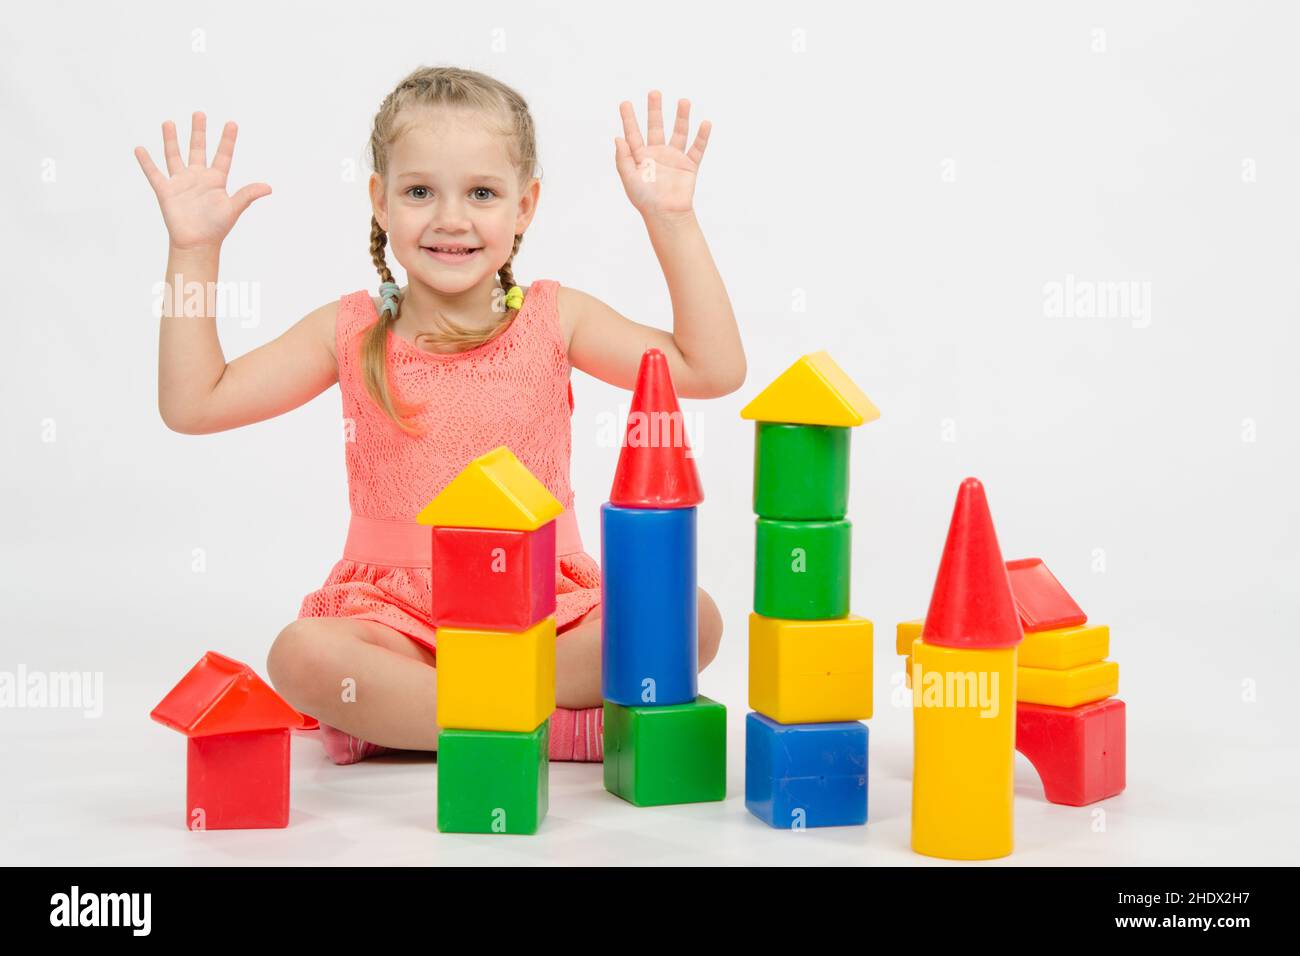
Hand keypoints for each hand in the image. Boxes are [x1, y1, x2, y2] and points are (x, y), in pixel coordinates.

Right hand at [134, 112, 270, 251]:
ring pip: (174, 156)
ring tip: (169, 123)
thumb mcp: (233, 208)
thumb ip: (247, 195)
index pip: (223, 155)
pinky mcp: (165, 191)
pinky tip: (139, 148)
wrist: (196, 244)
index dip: (227, 140)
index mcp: (216, 180)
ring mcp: (181, 182)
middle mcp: (198, 177)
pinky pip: (154, 173)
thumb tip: (269, 187)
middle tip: (199, 113)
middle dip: (198, 132)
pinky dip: (146, 162)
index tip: (232, 123)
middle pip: (198, 149)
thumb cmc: (216, 228)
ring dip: (171, 140)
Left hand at [615, 91, 709, 220]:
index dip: (629, 119)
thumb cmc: (645, 199)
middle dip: (655, 110)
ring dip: (681, 117)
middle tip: (654, 92)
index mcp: (641, 157)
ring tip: (684, 101)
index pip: (633, 134)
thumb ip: (623, 158)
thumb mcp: (629, 179)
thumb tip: (618, 137)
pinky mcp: (689, 166)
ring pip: (679, 133)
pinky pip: (697, 148)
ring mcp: (674, 158)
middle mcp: (657, 154)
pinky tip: (705, 123)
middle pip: (656, 127)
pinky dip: (702, 136)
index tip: (625, 103)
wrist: (666, 215)